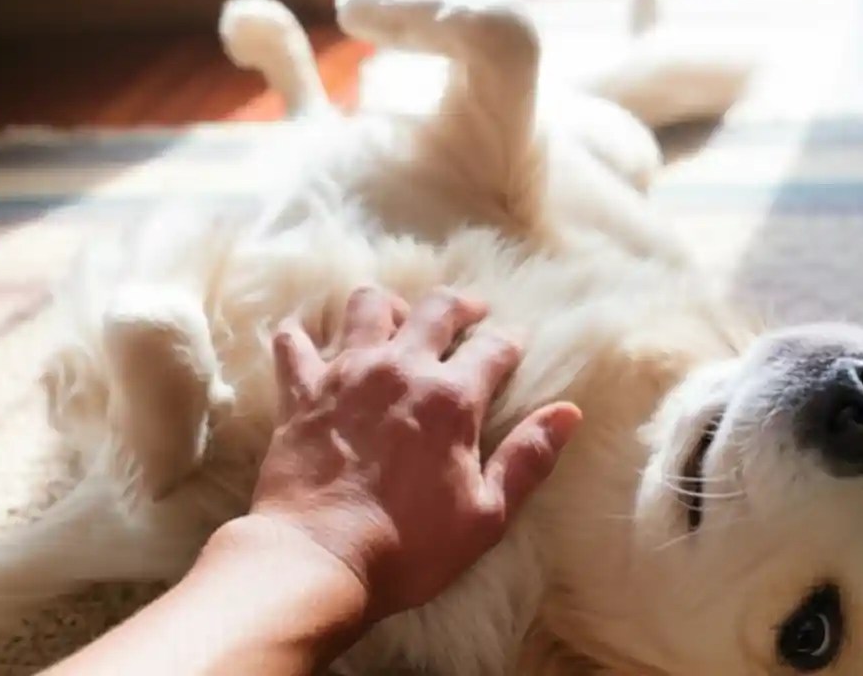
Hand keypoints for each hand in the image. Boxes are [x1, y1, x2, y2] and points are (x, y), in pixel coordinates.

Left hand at [251, 286, 580, 619]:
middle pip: (436, 307)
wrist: (316, 559)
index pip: (495, 347)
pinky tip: (309, 338)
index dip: (512, 341)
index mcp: (451, 398)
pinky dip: (302, 334)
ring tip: (396, 320)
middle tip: (470, 313)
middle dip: (461, 304)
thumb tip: (568, 413)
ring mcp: (346, 374)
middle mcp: (400, 370)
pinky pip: (294, 341)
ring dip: (388, 305)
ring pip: (367, 304)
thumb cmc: (407, 547)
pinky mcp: (301, 391)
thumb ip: (527, 459)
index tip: (517, 344)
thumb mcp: (486, 515)